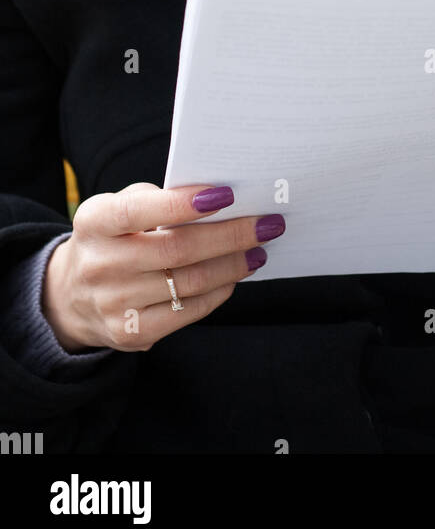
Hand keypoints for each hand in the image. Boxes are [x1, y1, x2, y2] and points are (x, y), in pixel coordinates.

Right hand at [41, 182, 286, 352]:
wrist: (72, 295)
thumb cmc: (113, 237)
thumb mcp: (117, 209)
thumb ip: (157, 200)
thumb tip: (219, 200)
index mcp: (94, 222)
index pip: (139, 211)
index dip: (183, 203)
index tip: (226, 194)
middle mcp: (100, 264)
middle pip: (177, 250)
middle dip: (231, 235)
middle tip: (267, 224)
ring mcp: (114, 304)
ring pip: (190, 282)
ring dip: (233, 264)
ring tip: (258, 249)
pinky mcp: (131, 333)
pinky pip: (187, 311)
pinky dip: (219, 291)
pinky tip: (235, 275)